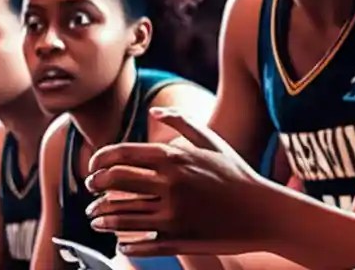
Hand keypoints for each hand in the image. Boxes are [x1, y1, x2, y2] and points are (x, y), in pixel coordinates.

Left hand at [84, 107, 271, 256]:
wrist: (263, 212)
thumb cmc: (237, 174)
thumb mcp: (213, 143)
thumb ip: (182, 123)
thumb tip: (153, 111)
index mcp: (176, 158)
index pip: (120, 155)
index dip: (99, 161)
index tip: (93, 169)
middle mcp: (170, 185)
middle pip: (113, 184)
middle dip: (95, 187)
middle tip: (91, 190)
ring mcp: (172, 215)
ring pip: (118, 216)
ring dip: (100, 216)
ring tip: (97, 216)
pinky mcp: (176, 240)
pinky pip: (135, 243)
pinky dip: (122, 242)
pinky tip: (120, 240)